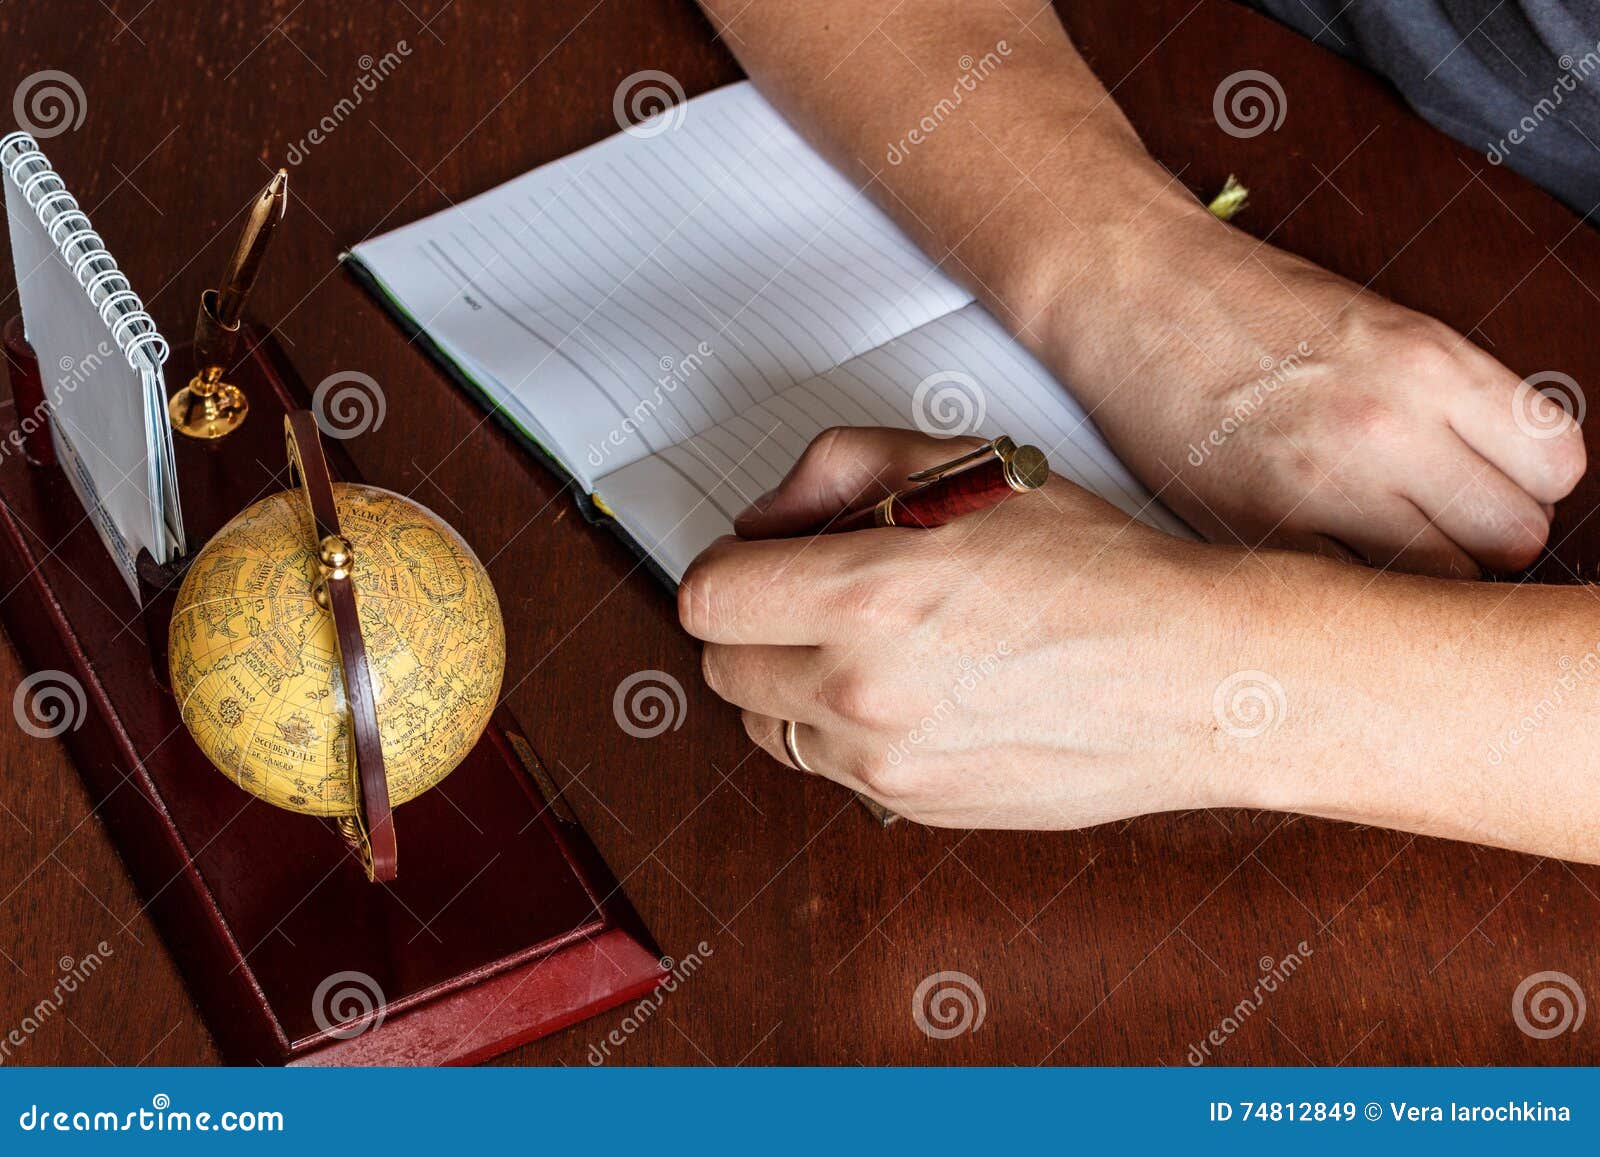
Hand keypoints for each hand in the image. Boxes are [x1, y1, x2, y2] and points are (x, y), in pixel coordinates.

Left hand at [677, 426, 1284, 827]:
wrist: (1192, 679)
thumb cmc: (1097, 569)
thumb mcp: (965, 469)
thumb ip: (839, 470)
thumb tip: (764, 518)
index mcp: (865, 595)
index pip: (706, 599)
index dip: (727, 570)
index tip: (758, 561)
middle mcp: (860, 691)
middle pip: (722, 669)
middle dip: (753, 625)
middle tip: (813, 597)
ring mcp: (884, 764)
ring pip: (766, 728)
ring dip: (791, 685)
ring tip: (869, 648)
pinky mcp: (914, 809)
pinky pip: (829, 770)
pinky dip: (843, 733)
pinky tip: (913, 694)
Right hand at [1044, 207, 1586, 577]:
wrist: (1130, 294)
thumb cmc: (1244, 303)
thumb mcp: (1378, 323)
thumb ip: (1450, 397)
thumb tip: (1500, 478)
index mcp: (1430, 361)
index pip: (1555, 465)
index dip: (1530, 483)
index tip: (1491, 482)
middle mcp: (1387, 426)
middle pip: (1514, 537)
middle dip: (1487, 538)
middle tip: (1440, 522)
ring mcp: (1320, 487)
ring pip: (1445, 584)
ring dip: (1425, 575)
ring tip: (1381, 544)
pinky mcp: (1258, 531)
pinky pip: (1351, 597)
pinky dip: (1351, 590)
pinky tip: (1325, 556)